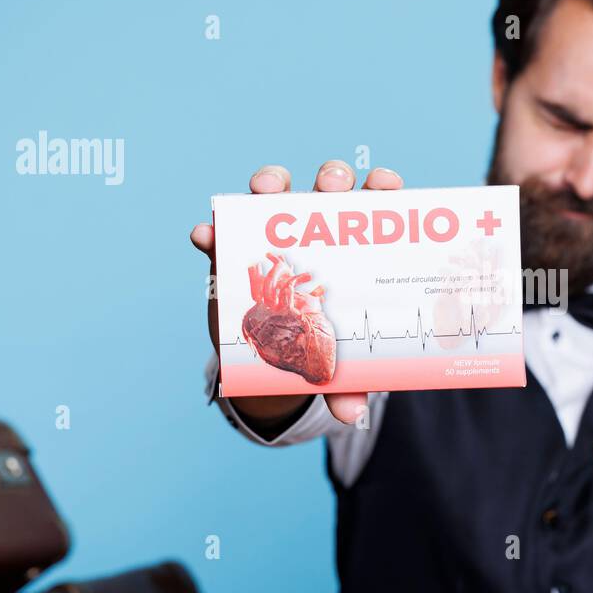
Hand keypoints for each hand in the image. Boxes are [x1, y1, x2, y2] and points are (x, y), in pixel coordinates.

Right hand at [190, 160, 404, 424]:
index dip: (383, 186)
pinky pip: (224, 231)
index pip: (378, 203)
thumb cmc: (326, 346)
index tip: (384, 184)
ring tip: (266, 192)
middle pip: (329, 188)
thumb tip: (354, 414)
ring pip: (277, 193)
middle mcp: (322, 229)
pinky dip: (215, 230)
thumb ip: (350, 383)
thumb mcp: (342, 365)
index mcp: (361, 244)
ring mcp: (276, 234)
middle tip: (328, 188)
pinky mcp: (237, 248)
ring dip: (272, 184)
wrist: (278, 354)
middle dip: (330, 179)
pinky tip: (208, 235)